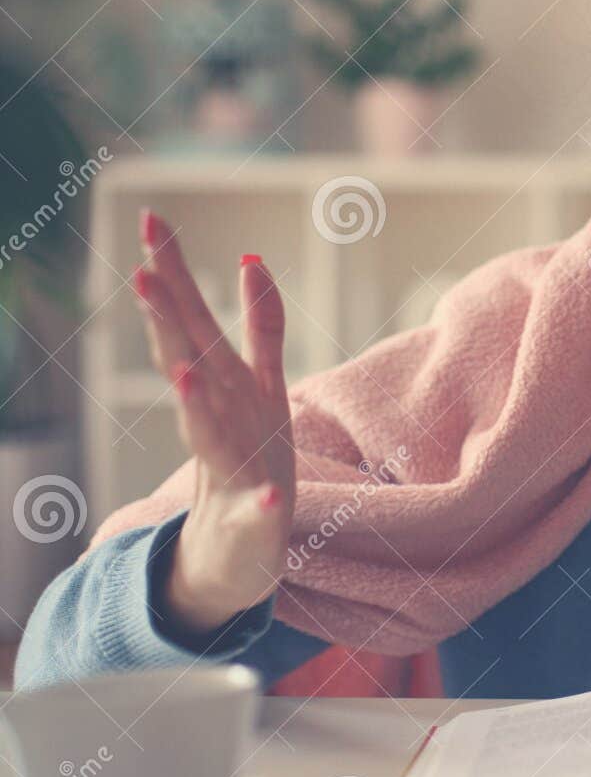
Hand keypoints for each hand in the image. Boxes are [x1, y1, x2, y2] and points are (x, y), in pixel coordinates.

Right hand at [133, 209, 294, 634]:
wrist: (235, 557)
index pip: (191, 323)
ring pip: (210, 435)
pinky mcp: (253, 520)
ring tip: (184, 373)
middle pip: (189, 365)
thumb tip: (252, 259)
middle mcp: (217, 424)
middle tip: (139, 273)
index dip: (175, 273)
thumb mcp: (260, 389)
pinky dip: (260, 504)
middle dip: (167, 322)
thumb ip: (261, 328)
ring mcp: (230, 473)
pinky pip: (259, 512)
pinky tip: (266, 497)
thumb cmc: (247, 460)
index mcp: (220, 390)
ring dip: (197, 407)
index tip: (152, 219)